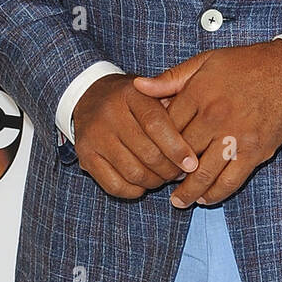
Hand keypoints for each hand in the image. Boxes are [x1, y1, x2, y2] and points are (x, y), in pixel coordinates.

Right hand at [70, 73, 198, 199]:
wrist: (91, 95)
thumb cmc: (132, 99)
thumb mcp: (152, 91)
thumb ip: (174, 105)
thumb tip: (196, 137)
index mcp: (131, 93)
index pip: (156, 124)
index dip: (177, 148)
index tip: (192, 163)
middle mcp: (110, 113)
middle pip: (147, 153)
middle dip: (169, 170)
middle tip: (181, 173)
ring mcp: (95, 136)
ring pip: (133, 172)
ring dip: (154, 181)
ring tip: (164, 177)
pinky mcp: (85, 155)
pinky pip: (114, 185)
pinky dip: (134, 191)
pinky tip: (144, 184)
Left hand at [132, 42, 281, 207]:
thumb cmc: (245, 64)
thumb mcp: (205, 62)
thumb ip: (171, 78)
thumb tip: (138, 87)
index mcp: (198, 93)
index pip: (166, 127)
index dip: (154, 144)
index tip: (149, 153)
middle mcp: (215, 117)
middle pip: (181, 153)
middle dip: (167, 171)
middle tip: (159, 181)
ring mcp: (236, 136)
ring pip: (203, 174)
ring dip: (187, 192)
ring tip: (177, 201)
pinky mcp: (255, 151)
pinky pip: (231, 181)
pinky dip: (215, 194)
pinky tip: (205, 198)